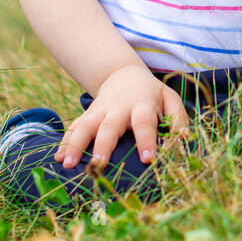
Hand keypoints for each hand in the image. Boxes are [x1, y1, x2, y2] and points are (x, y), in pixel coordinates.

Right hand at [53, 64, 190, 168]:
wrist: (123, 75)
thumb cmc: (151, 95)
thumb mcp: (169, 99)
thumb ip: (178, 119)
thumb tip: (183, 142)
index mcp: (142, 105)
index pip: (144, 123)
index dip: (146, 140)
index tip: (147, 159)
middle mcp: (118, 109)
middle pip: (109, 126)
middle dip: (103, 145)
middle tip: (98, 164)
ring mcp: (99, 112)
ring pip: (85, 126)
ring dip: (75, 144)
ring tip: (68, 163)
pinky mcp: (87, 116)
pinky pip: (74, 128)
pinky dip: (65, 142)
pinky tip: (58, 158)